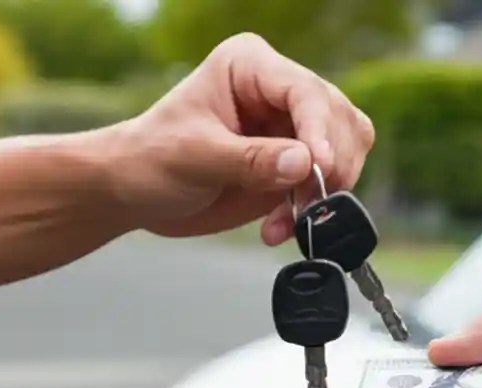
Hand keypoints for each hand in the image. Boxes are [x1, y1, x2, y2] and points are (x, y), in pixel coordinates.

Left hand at [98, 33, 373, 243]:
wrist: (136, 193)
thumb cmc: (150, 159)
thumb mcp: (194, 157)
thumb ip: (250, 160)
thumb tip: (304, 162)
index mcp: (250, 66)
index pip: (304, 90)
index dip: (320, 129)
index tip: (320, 166)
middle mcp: (278, 91)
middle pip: (337, 119)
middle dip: (330, 165)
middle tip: (305, 202)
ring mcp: (291, 129)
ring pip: (345, 151)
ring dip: (325, 192)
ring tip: (288, 219)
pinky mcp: (294, 166)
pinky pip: (328, 186)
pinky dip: (313, 211)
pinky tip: (279, 227)